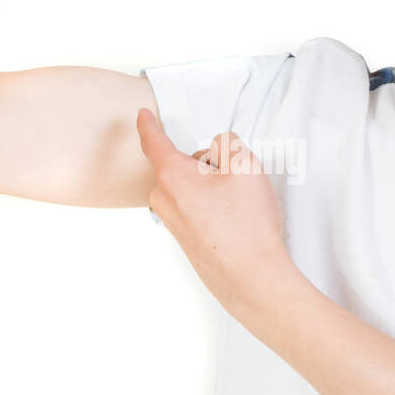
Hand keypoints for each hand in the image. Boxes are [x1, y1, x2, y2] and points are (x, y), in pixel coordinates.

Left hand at [136, 108, 289, 315]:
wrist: (251, 278)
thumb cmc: (247, 225)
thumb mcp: (246, 165)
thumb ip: (227, 143)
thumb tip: (216, 151)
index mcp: (172, 176)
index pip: (153, 142)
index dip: (148, 124)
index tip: (143, 115)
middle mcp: (164, 199)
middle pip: (182, 164)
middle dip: (207, 164)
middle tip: (234, 180)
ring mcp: (173, 222)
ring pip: (190, 187)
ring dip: (212, 187)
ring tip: (238, 206)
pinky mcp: (184, 239)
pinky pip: (195, 208)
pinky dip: (213, 207)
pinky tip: (234, 221)